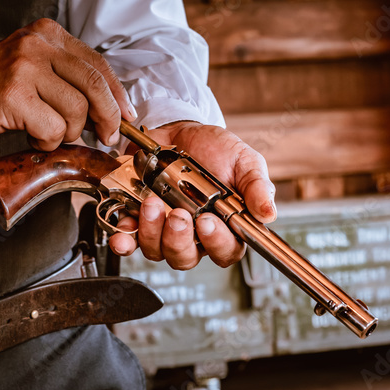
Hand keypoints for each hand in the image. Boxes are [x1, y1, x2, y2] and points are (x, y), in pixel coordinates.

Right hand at [0, 18, 136, 149]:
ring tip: (46, 131)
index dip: (118, 95)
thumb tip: (111, 110)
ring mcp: (24, 69)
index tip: (126, 116)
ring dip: (67, 133)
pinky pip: (52, 129)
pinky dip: (47, 142)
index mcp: (48, 35)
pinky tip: (31, 136)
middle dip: (108, 117)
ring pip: (75, 111)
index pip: (98, 64)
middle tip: (106, 136)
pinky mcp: (12, 97)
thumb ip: (68, 79)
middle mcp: (37, 46)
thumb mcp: (33, 67)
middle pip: (94, 85)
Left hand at [108, 122, 275, 269]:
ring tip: (151, 202)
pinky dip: (123, 238)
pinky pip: (128, 240)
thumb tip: (268, 214)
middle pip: (185, 257)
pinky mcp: (139, 220)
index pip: (225, 251)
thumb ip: (256, 186)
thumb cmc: (215, 150)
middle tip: (178, 213)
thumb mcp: (243, 161)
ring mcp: (163, 230)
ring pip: (156, 250)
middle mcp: (193, 235)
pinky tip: (121, 231)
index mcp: (224, 227)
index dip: (216, 243)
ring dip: (151, 231)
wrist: (180, 131)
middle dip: (178, 239)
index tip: (208, 222)